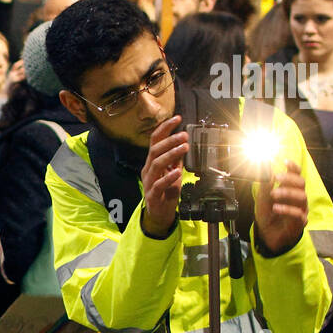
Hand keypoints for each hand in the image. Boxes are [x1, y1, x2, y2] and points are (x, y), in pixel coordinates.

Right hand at [140, 116, 186, 236]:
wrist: (159, 214)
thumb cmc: (165, 192)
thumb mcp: (172, 171)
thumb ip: (175, 159)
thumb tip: (183, 143)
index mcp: (152, 162)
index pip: (155, 140)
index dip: (165, 128)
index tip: (177, 118)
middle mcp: (148, 169)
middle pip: (155, 150)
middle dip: (170, 140)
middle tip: (184, 135)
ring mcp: (149, 182)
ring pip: (156, 164)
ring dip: (171, 154)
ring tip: (184, 148)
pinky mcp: (152, 195)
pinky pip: (158, 184)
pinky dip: (168, 177)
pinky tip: (177, 172)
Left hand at [254, 160, 307, 256]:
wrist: (267, 235)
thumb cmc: (268, 215)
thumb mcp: (262, 198)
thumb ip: (265, 185)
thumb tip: (267, 169)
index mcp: (290, 189)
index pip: (296, 175)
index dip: (293, 167)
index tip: (285, 161)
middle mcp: (298, 198)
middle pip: (301, 183)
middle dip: (289, 178)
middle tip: (277, 177)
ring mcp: (301, 210)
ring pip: (302, 197)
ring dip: (287, 193)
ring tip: (273, 194)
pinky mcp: (300, 222)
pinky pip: (298, 214)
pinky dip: (287, 209)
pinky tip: (276, 208)